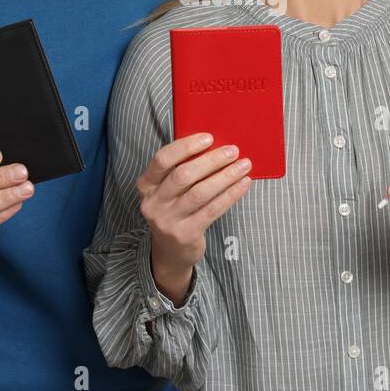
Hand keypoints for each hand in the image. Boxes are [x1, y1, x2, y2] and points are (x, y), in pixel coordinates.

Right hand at [137, 133, 252, 303]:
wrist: (170, 252)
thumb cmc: (174, 210)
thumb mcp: (167, 191)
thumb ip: (181, 169)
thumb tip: (214, 146)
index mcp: (146, 185)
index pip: (162, 159)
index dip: (186, 146)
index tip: (209, 138)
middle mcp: (153, 203)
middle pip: (184, 175)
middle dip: (212, 160)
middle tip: (233, 151)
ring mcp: (167, 220)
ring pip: (201, 192)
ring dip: (225, 176)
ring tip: (244, 166)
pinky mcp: (185, 234)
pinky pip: (212, 210)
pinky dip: (231, 194)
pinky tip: (243, 184)